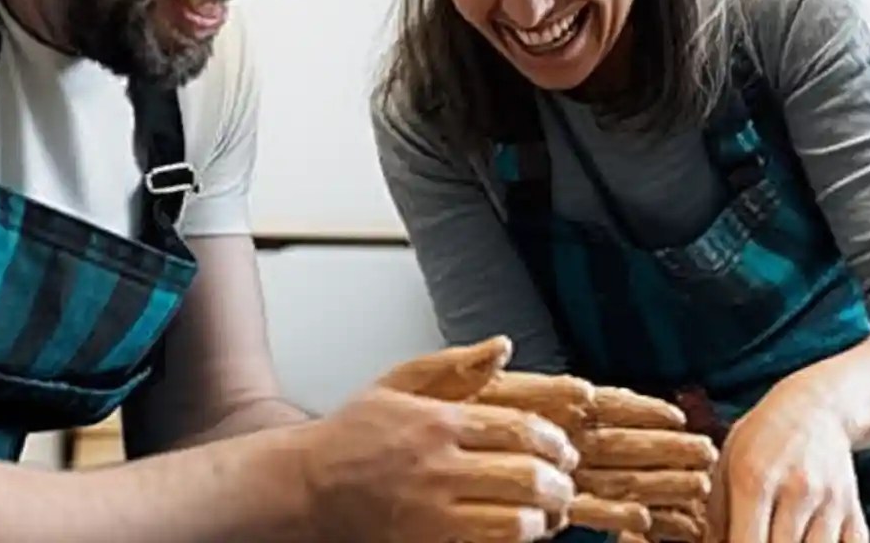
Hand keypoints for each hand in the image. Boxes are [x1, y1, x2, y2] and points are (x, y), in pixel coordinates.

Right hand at [303, 345, 580, 542]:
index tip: (564, 448)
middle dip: (559, 483)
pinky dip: (511, 542)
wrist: (305, 486)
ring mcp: (432, 511)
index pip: (520, 429)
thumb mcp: (398, 384)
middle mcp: (438, 467)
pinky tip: (513, 532)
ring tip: (546, 514)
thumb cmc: (352, 434)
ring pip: (514, 521)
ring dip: (541, 519)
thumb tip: (503, 347)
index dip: (555, 442)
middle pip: (526, 476)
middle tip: (564, 484)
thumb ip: (454, 364)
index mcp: (438, 422)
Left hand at [707, 376, 868, 542]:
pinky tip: (807, 537)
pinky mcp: (854, 511)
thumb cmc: (761, 438)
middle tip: (754, 536)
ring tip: (779, 535)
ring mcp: (830, 503)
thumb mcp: (726, 464)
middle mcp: (797, 491)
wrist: (815, 409)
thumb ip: (716, 516)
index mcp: (755, 480)